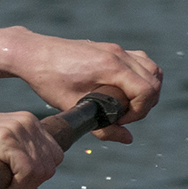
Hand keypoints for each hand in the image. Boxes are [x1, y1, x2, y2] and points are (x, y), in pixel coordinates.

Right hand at [0, 109, 62, 188]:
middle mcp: (28, 122)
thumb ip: (18, 164)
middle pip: (52, 164)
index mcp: (28, 121)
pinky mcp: (6, 140)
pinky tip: (3, 187)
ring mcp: (18, 129)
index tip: (18, 182)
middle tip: (11, 187)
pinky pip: (28, 171)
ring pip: (42, 170)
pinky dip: (18, 185)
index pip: (54, 155)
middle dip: (34, 182)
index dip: (39, 174)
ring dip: (25, 185)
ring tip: (5, 188)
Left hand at [14, 35, 160, 143]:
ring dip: (147, 90)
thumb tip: (128, 139)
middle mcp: (118, 54)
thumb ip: (102, 127)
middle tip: (121, 116)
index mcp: (110, 66)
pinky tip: (124, 91)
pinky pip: (140, 62)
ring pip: (152, 70)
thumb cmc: (48, 79)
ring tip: (125, 105)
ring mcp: (116, 49)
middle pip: (154, 81)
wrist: (32, 53)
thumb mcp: (73, 107)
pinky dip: (142, 77)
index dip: (139, 111)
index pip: (147, 91)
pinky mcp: (112, 49)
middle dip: (144, 104)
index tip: (120, 120)